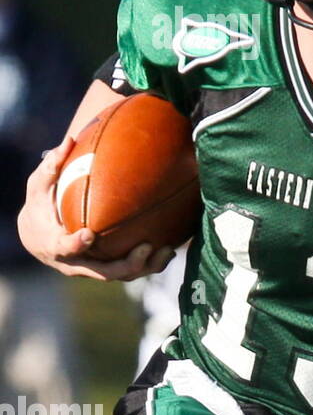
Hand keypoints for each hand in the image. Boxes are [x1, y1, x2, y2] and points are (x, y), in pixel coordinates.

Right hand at [16, 135, 173, 280]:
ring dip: (146, 266)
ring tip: (167, 251)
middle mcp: (76, 264)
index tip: (89, 234)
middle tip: (146, 246)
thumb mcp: (39, 189)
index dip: (76, 244)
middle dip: (127, 263)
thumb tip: (68, 140)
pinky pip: (132, 270)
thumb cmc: (40, 209)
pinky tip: (171, 248)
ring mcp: (94, 268)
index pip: (64, 248)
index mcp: (55, 245)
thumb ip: (52, 168)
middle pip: (103, 271)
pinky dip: (151, 263)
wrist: (39, 239)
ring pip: (122, 275)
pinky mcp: (107, 268)